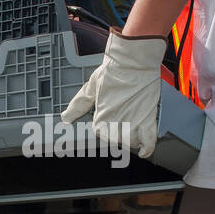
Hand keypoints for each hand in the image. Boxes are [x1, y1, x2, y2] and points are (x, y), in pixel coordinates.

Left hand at [61, 32, 165, 158]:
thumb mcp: (91, 86)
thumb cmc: (113, 70)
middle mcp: (117, 123)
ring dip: (131, 139)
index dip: (104, 128)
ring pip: (130, 142)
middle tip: (121, 122)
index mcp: (102, 116)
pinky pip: (148, 141)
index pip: (100, 133)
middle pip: (116, 140)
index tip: (108, 122)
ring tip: (132, 129)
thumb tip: (66, 117)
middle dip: (117, 133)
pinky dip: (147, 148)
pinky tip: (144, 151)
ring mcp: (133, 122)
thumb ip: (79, 104)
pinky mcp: (148, 118)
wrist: (133, 62)